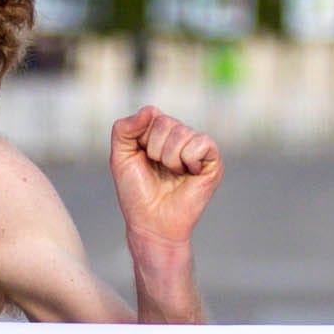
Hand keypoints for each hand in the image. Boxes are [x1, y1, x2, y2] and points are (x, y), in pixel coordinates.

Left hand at [109, 106, 221, 246]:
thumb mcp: (120, 157)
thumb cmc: (136, 193)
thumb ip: (124, 129)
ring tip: (172, 175)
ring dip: (170, 159)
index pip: (152, 114)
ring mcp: (197, 148)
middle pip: (166, 123)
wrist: (151, 223)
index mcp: (159, 132)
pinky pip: (201, 143)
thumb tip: (150, 110)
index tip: (142, 159)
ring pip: (182, 133)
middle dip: (155, 150)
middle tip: (158, 170)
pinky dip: (189, 161)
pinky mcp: (212, 161)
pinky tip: (189, 174)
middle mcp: (180, 136)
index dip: (142, 139)